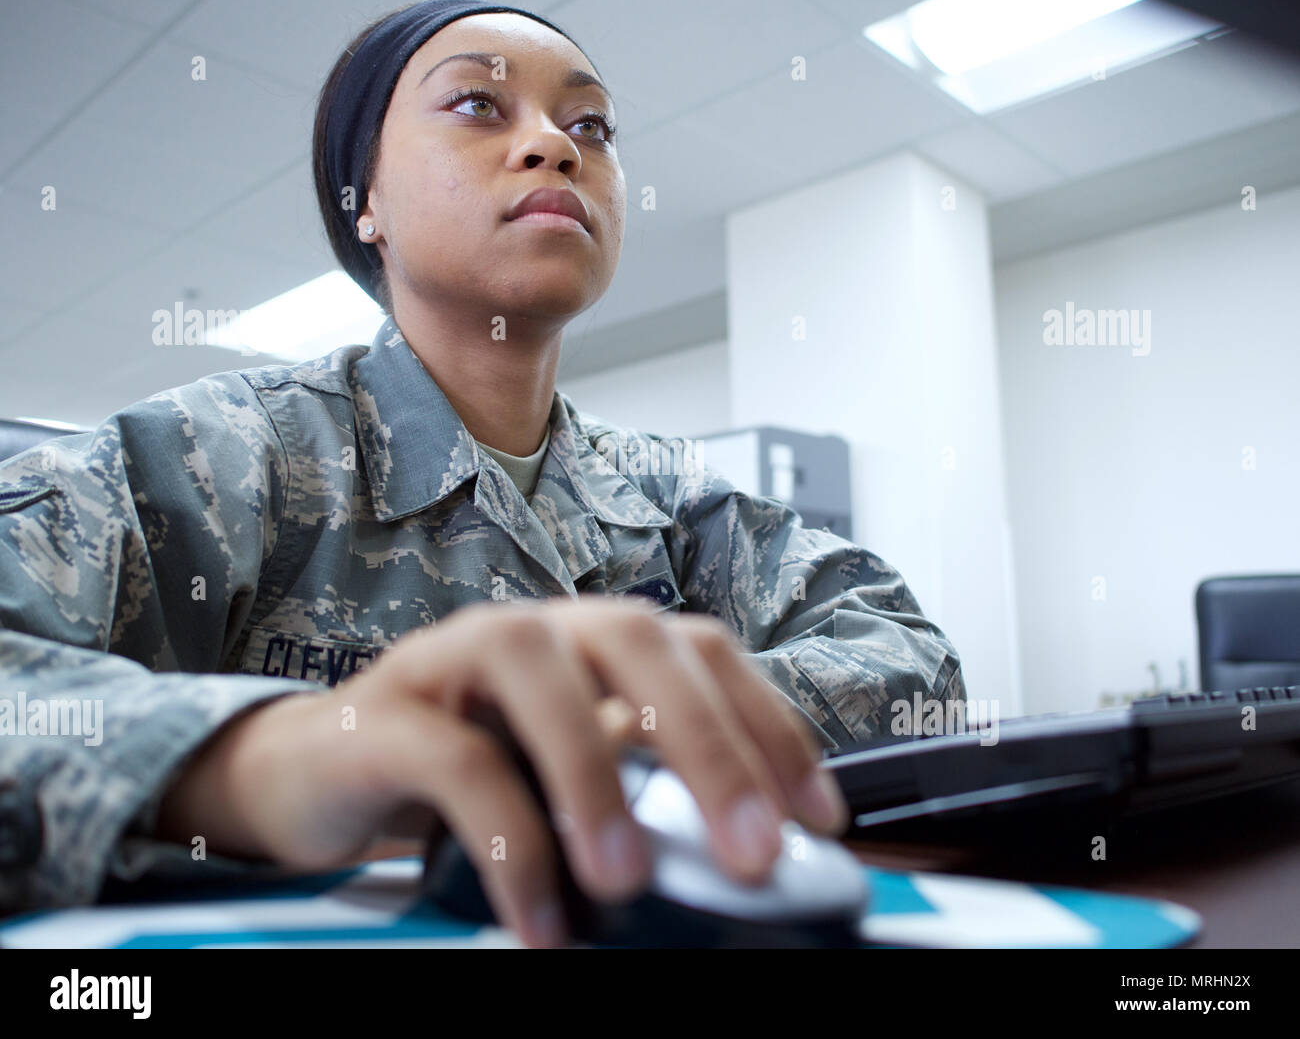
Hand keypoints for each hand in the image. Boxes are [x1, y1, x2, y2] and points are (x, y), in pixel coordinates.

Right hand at [158, 595, 847, 946]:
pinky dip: (509, 840)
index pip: (700, 650)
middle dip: (707, 741)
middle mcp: (532, 631)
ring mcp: (454, 658)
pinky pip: (455, 761)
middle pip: (636, 640)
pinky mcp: (385, 712)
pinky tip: (541, 914)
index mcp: (587, 642)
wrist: (312, 773)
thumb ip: (637, 789)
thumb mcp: (562, 773)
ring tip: (628, 880)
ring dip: (595, 779)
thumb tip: (735, 846)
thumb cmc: (454, 769)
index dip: (767, 723)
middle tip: (752, 850)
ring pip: (540, 675)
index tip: (817, 817)